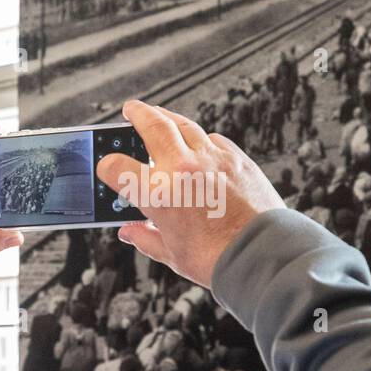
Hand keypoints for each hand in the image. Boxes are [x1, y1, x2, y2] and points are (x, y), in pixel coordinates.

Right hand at [97, 100, 284, 288]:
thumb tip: (130, 232)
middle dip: (137, 114)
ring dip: (167, 118)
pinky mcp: (237, 159)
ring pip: (184, 125)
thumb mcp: (173, 254)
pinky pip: (213, 139)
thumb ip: (146, 238)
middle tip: (131, 110)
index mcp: (159, 194)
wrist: (262, 255)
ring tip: (159, 116)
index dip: (107, 166)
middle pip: (153, 125)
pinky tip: (198, 144)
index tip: (108, 167)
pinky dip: (200, 139)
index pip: (118, 167)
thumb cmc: (218, 260)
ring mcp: (212, 159)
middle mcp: (182, 169)